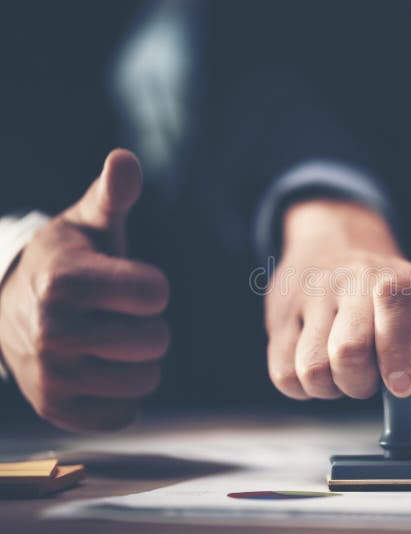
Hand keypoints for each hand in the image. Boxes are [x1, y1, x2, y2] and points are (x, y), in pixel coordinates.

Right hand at [0, 150, 169, 431]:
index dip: (152, 287)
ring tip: (109, 341)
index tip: (128, 282)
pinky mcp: (56, 409)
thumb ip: (113, 195)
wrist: (7, 309)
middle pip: (156, 340)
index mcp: (64, 281)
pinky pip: (125, 414)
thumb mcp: (87, 224)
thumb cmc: (66, 262)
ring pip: (146, 379)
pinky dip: (122, 395)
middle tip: (117, 314)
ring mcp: (51, 375)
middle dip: (148, 324)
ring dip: (139, 361)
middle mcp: (53, 331)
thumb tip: (124, 160)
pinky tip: (100, 370)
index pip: (156, 294)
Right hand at [265, 200, 410, 400]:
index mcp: (396, 281)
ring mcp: (310, 297)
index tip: (401, 385)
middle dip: (362, 384)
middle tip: (369, 380)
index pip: (396, 311)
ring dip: (331, 388)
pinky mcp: (279, 316)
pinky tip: (318, 368)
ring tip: (341, 372)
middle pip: (349, 351)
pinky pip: (284, 374)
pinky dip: (303, 386)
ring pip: (313, 369)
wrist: (334, 241)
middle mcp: (352, 281)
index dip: (399, 355)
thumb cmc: (385, 294)